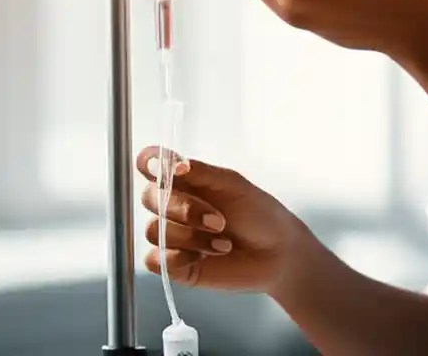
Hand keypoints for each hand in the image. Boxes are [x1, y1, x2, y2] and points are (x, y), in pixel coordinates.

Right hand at [136, 145, 305, 294]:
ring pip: (154, 230)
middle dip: (184, 209)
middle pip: (149, 198)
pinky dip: (181, 258)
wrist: (277, 253)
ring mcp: (171, 235)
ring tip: (224, 242)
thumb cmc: (259, 215)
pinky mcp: (172, 264)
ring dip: (191, 237)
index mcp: (185, 180)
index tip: (163, 168)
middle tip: (219, 220)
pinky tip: (207, 256)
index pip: (151, 164)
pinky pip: (154, 260)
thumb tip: (173, 164)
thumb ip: (202, 173)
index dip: (149, 162)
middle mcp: (173, 206)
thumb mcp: (235, 186)